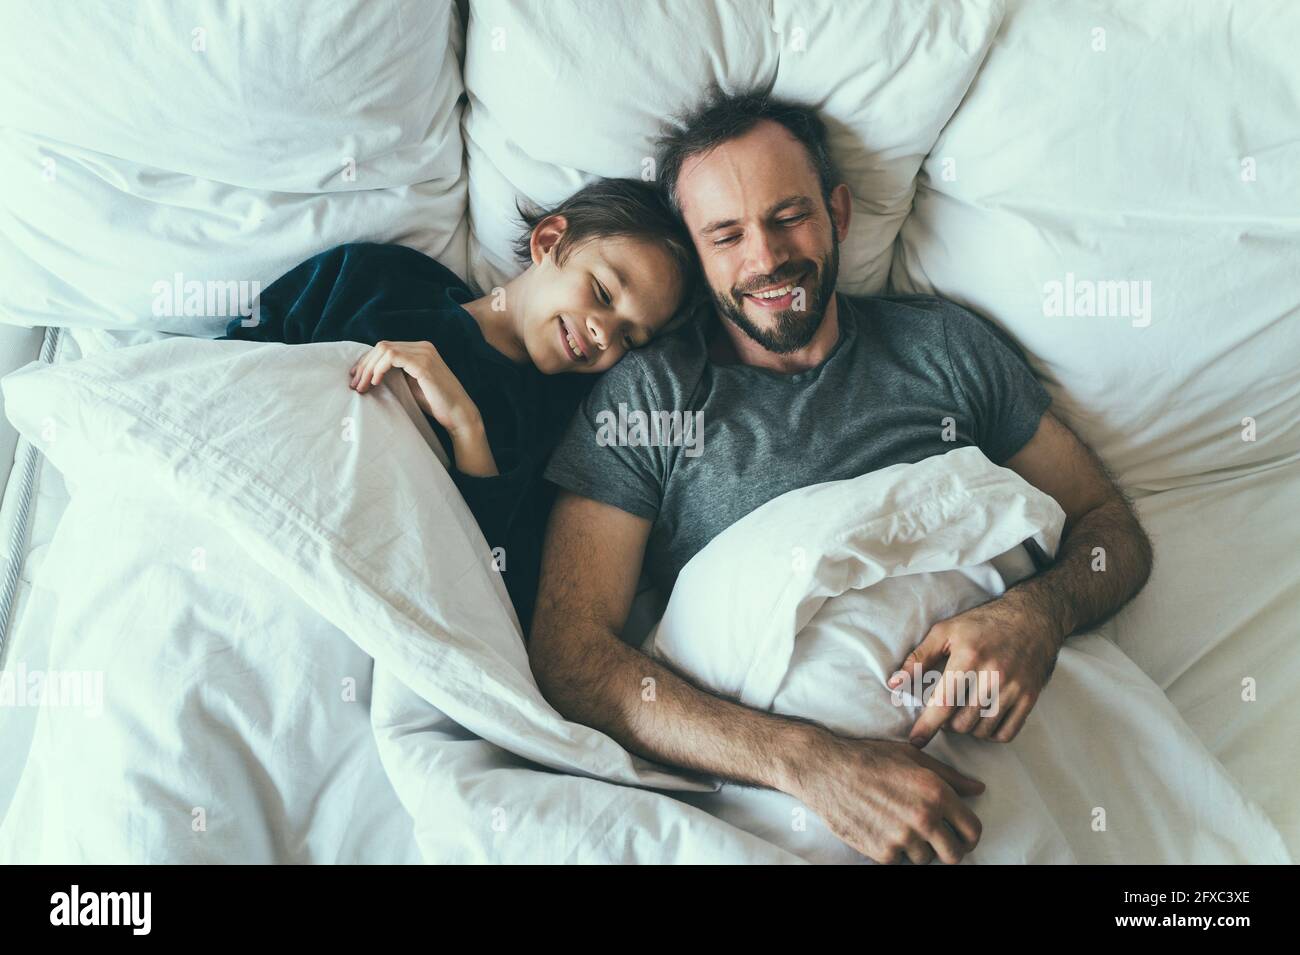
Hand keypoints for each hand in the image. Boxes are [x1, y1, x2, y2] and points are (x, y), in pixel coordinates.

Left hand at [349, 340, 480, 435]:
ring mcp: (424, 353)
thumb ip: (397, 375)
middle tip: (354, 384)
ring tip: (361, 386)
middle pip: (382, 346)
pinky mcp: (423, 364)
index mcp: (421, 350)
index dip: (368, 361)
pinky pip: (392, 357)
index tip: (356, 378)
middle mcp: (423, 347)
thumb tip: (371, 375)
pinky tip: (375, 383)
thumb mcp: (411, 385)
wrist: (459, 415)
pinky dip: (379, 369)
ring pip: (384, 350)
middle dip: (364, 365)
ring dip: (368, 368)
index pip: (386, 348)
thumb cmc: (437, 404)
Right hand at [784, 729, 983, 863]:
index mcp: (937, 793)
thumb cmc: (870, 759)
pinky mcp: (883, 853)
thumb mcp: (913, 758)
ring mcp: (904, 838)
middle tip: (935, 839)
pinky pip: (900, 861)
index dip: (969, 835)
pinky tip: (883, 829)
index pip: (973, 830)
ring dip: (918, 848)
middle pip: (955, 855)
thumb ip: (950, 776)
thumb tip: (977, 789)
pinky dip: (895, 851)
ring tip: (901, 827)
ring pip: (926, 859)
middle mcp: (925, 818)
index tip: (959, 834)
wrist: (828, 771)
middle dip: (949, 849)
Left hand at [891, 595, 1062, 747]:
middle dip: (947, 723)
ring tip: (962, 711)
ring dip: (967, 728)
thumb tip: (894, 683)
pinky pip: (1006, 734)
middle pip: (961, 723)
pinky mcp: (1030, 698)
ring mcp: (1014, 689)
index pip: (943, 703)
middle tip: (945, 709)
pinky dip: (991, 734)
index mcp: (968, 658)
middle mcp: (993, 676)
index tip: (915, 740)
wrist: (1032, 617)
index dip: (927, 726)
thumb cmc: (982, 624)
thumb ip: (919, 658)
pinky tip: (983, 719)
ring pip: (982, 731)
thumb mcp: (945, 631)